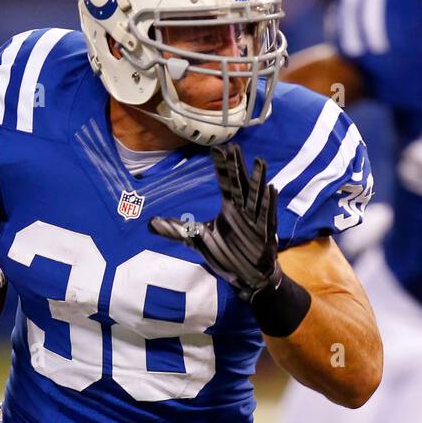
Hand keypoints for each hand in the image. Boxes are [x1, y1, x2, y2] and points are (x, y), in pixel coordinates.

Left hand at [149, 143, 279, 300]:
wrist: (247, 276)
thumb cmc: (226, 254)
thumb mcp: (197, 240)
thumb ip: (176, 230)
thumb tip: (150, 224)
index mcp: (230, 207)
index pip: (226, 182)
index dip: (222, 166)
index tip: (218, 149)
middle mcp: (243, 210)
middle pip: (240, 184)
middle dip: (238, 166)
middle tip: (234, 147)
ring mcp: (255, 221)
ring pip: (256, 196)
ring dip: (258, 180)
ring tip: (259, 161)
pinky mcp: (265, 234)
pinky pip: (267, 216)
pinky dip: (268, 204)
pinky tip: (271, 188)